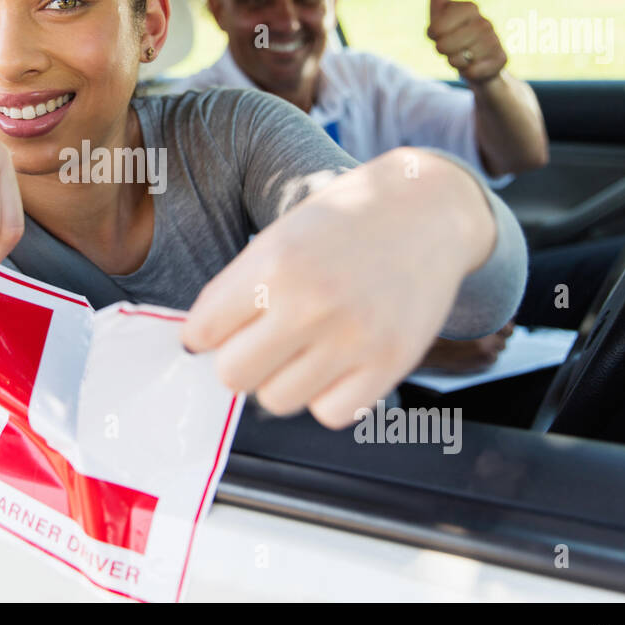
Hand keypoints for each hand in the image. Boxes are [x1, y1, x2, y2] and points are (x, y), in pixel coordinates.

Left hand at [180, 148, 495, 428]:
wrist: (426, 211)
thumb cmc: (344, 225)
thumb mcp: (279, 238)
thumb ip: (237, 290)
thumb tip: (198, 344)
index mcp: (274, 264)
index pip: (203, 331)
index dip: (204, 335)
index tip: (216, 333)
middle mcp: (310, 303)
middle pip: (233, 375)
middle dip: (239, 361)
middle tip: (260, 342)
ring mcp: (352, 338)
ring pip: (276, 400)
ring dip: (281, 380)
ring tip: (303, 349)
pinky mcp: (389, 363)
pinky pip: (330, 413)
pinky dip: (325, 396)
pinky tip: (335, 364)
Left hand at [425, 0, 506, 85]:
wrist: (477, 63)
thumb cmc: (455, 35)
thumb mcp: (440, 12)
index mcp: (470, 8)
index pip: (437, 25)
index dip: (433, 33)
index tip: (436, 33)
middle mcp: (485, 22)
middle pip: (447, 43)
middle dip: (443, 50)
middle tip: (449, 48)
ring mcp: (495, 40)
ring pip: (461, 58)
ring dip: (456, 62)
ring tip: (463, 56)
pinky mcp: (502, 59)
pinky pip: (476, 70)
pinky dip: (470, 72)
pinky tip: (474, 67)